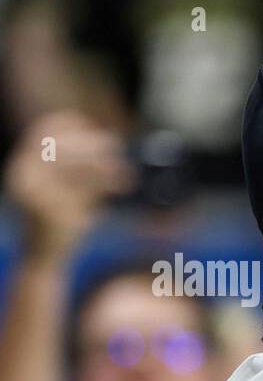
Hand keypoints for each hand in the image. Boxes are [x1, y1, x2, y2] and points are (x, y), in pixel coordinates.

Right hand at [3, 110, 134, 259]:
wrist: (45, 257)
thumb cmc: (57, 221)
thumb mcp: (62, 189)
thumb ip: (76, 168)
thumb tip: (102, 142)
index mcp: (21, 168)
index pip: (40, 134)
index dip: (65, 124)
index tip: (88, 123)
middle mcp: (22, 177)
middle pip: (60, 147)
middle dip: (89, 144)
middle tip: (114, 145)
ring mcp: (36, 194)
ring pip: (74, 167)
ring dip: (102, 164)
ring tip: (123, 169)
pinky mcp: (54, 211)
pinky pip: (84, 190)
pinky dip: (106, 184)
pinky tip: (121, 184)